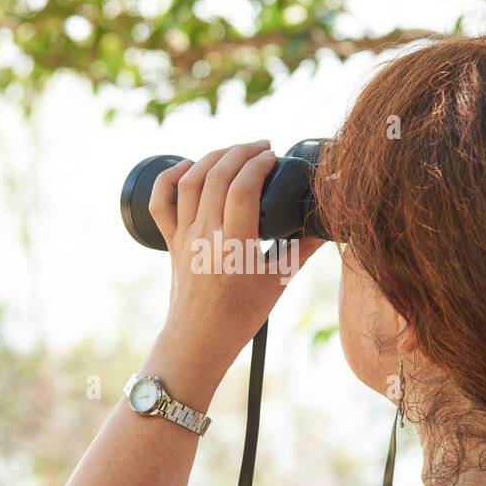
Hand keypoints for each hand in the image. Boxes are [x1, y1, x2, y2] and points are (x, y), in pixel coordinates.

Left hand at [147, 140, 323, 377]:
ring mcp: (185, 235)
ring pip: (190, 180)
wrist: (200, 338)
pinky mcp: (172, 240)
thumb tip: (324, 227)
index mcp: (234, 245)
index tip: (274, 156)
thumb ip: (301, 250)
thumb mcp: (278, 282)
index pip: (242, 188)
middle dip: (241, 151)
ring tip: (236, 150)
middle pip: (217, 175)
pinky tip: (187, 165)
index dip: (258, 164)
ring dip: (214, 156)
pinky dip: (170, 177)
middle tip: (262, 146)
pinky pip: (161, 200)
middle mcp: (205, 235)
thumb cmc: (241, 315)